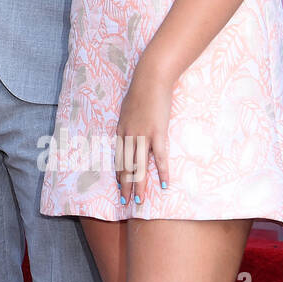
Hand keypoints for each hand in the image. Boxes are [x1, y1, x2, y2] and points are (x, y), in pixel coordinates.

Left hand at [114, 62, 172, 202]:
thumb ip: (127, 123)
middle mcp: (129, 136)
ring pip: (139, 166)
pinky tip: (163, 184)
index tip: (120, 188)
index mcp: (121, 131)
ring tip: (140, 200)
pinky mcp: (158, 133)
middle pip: (126, 166)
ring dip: (140, 185)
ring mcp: (143, 135)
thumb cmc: (141, 92)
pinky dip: (161, 172)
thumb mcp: (127, 110)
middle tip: (126, 202)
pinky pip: (159, 157)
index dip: (119, 175)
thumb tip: (128, 132)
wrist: (150, 79)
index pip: (119, 158)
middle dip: (126, 186)